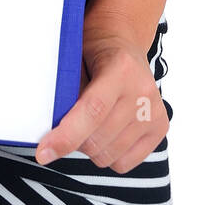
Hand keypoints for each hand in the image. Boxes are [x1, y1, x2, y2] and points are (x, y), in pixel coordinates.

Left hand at [34, 14, 169, 174]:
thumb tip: (51, 130)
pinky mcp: (160, 128)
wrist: (122, 41)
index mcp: (121, 68)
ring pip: (108, 155)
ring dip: (90, 148)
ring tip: (89, 122)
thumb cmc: (92, 50)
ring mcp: (155, 111)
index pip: (93, 110)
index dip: (66, 135)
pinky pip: (124, 163)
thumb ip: (67, 92)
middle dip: (73, 140)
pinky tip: (104, 132)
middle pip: (98, 139)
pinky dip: (107, 154)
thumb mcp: (74, 59)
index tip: (44, 152)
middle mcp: (143, 91)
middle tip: (66, 121)